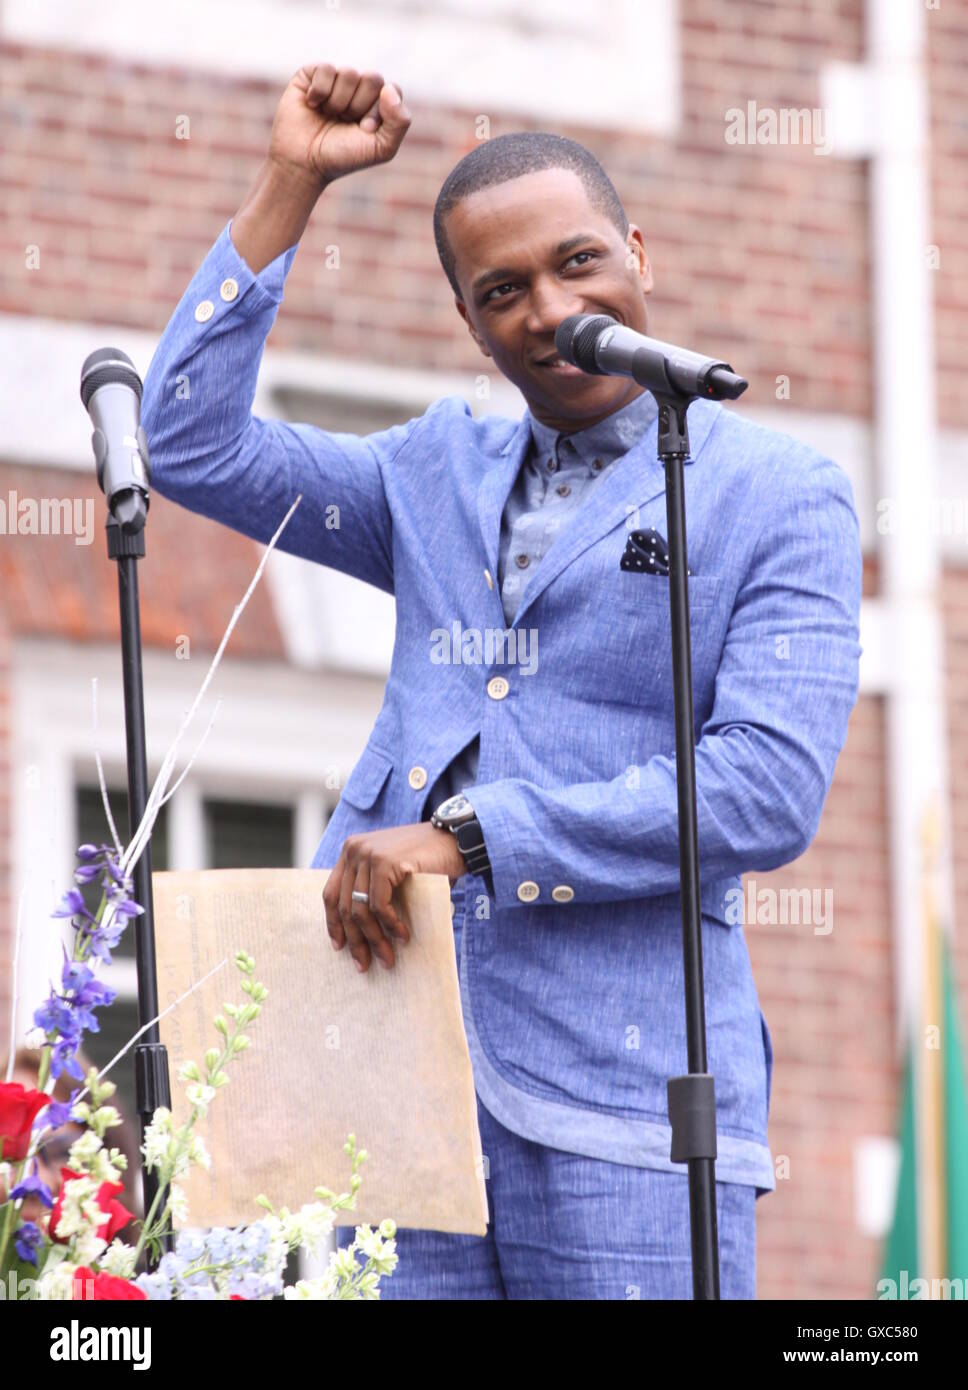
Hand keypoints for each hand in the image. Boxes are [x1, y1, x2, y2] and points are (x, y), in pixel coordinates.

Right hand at [268, 62, 411, 190]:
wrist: (305, 163)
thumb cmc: (344, 157)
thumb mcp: (382, 148)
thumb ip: (400, 122)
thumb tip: (389, 88)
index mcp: (378, 102)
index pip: (391, 90)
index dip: (378, 111)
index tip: (365, 130)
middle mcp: (358, 87)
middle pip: (373, 78)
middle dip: (359, 106)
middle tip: (345, 122)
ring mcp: (336, 79)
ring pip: (349, 73)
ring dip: (338, 103)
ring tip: (328, 116)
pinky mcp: (312, 73)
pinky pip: (326, 70)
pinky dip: (320, 92)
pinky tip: (313, 105)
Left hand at [323, 823, 465, 972]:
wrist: (454, 840)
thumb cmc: (426, 861)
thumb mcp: (390, 872)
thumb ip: (372, 888)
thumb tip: (359, 933)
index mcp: (351, 851)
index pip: (331, 893)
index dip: (333, 923)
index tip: (340, 947)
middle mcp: (354, 850)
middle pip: (344, 905)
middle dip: (355, 940)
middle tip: (363, 965)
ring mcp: (368, 854)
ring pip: (361, 909)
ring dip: (374, 939)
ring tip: (387, 958)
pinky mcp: (384, 862)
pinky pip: (379, 905)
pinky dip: (390, 925)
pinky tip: (402, 937)